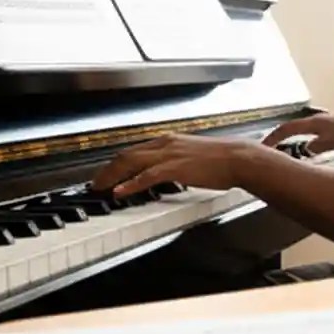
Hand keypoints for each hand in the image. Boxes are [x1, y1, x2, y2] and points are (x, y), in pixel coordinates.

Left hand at [89, 134, 260, 196]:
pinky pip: (146, 176)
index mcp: (168, 141)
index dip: (116, 163)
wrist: (239, 158)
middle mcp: (164, 144)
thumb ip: (177, 162)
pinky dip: (130, 184)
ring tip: (99, 188)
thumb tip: (168, 173)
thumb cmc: (222, 160)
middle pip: (126, 155)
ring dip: (111, 176)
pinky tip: (119, 192)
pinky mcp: (175, 168)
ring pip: (131, 163)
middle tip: (95, 183)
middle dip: (107, 170)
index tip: (106, 174)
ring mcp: (168, 155)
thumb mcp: (193, 157)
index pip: (134, 151)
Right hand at [260, 112, 333, 154]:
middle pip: (292, 128)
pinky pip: (311, 135)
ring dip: (291, 140)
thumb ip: (316, 147)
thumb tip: (301, 151)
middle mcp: (317, 121)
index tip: (262, 147)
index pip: (287, 128)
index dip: (273, 137)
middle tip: (270, 151)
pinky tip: (307, 151)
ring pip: (302, 132)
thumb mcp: (333, 142)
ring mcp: (325, 124)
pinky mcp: (333, 130)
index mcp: (314, 122)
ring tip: (284, 152)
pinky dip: (303, 141)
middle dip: (280, 138)